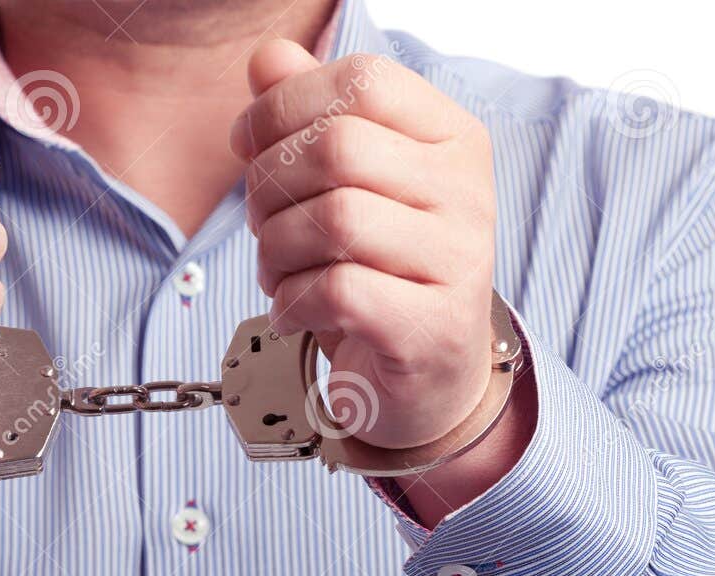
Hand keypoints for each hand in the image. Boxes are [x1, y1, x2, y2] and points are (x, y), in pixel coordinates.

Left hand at [231, 41, 497, 453]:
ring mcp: (459, 261)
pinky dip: (292, 301)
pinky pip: (337, 291)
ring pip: (333, 220)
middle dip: (270, 186)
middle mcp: (467, 191)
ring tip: (277, 272)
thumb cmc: (380, 272)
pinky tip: (293, 312)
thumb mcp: (347, 185)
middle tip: (262, 223)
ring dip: (276, 250)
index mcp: (452, 137)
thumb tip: (268, 58)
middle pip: (337, 149)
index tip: (247, 145)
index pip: (362, 81)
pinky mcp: (432, 326)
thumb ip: (309, 115)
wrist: (427, 378)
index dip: (284, 105)